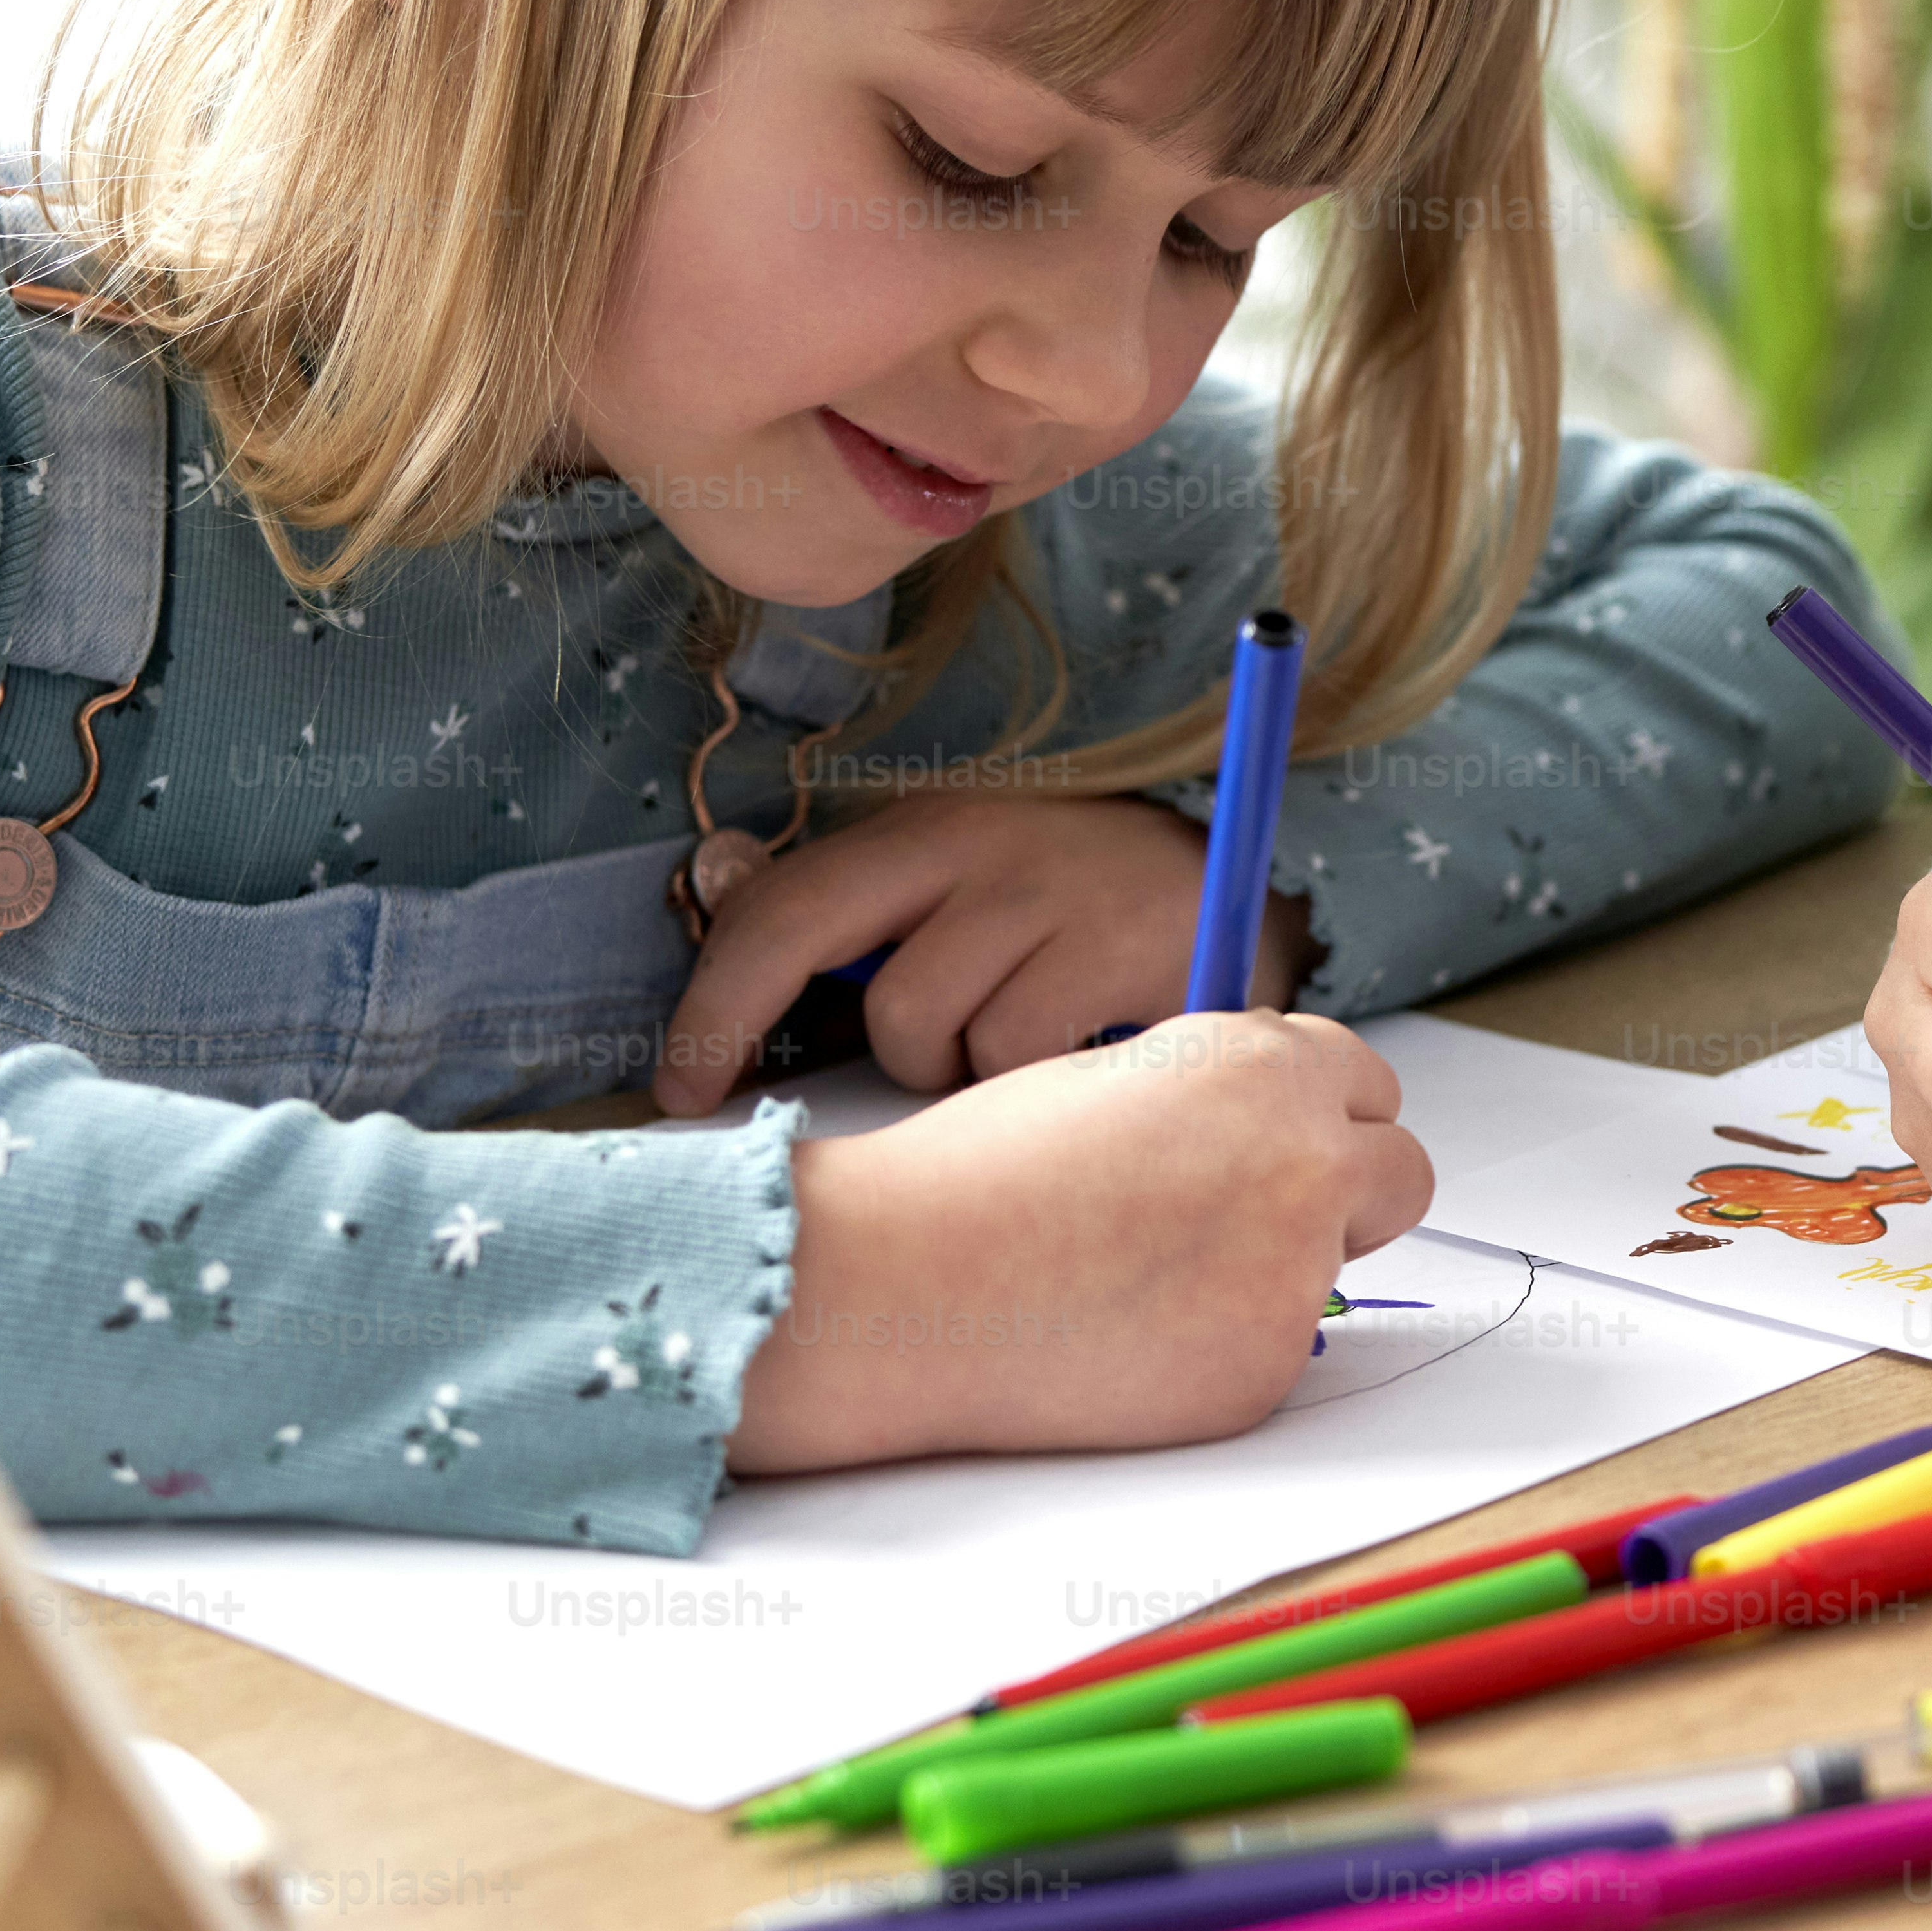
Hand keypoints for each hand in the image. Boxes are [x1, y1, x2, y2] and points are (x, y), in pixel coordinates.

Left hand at [650, 790, 1311, 1115]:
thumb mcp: (976, 892)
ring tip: (1005, 1045)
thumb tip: (740, 969)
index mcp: (925, 830)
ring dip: (941, 1067)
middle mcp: (974, 843)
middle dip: (731, 1023)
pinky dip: (1028, 1083)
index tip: (683, 1082)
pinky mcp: (1113, 950)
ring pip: (915, 1027)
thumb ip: (879, 925)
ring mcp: (1044, 893)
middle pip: (804, 934)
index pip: (782, 902)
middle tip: (712, 1101)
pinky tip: (1072, 1052)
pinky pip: (1010, 1058)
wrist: (1248, 889)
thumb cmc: (1079, 916)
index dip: (709, 999)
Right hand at [725, 1013, 1432, 1470]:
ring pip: (1332, 1270)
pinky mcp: (1264, 1371)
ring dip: (1272, 1270)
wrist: (908, 1283)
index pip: (1368, 1083)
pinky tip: (1122, 1335)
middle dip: (1343, 1189)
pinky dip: (1218, 1346)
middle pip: (1400, 1175)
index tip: (1282, 1136)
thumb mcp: (1123, 1081)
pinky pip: (1270, 1350)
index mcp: (1269, 1071)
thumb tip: (1269, 1132)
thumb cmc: (984, 1171)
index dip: (1320, 1110)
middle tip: (1248, 1212)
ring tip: (1139, 1275)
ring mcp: (1296, 1276)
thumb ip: (1223, 1098)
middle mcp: (1309, 1165)